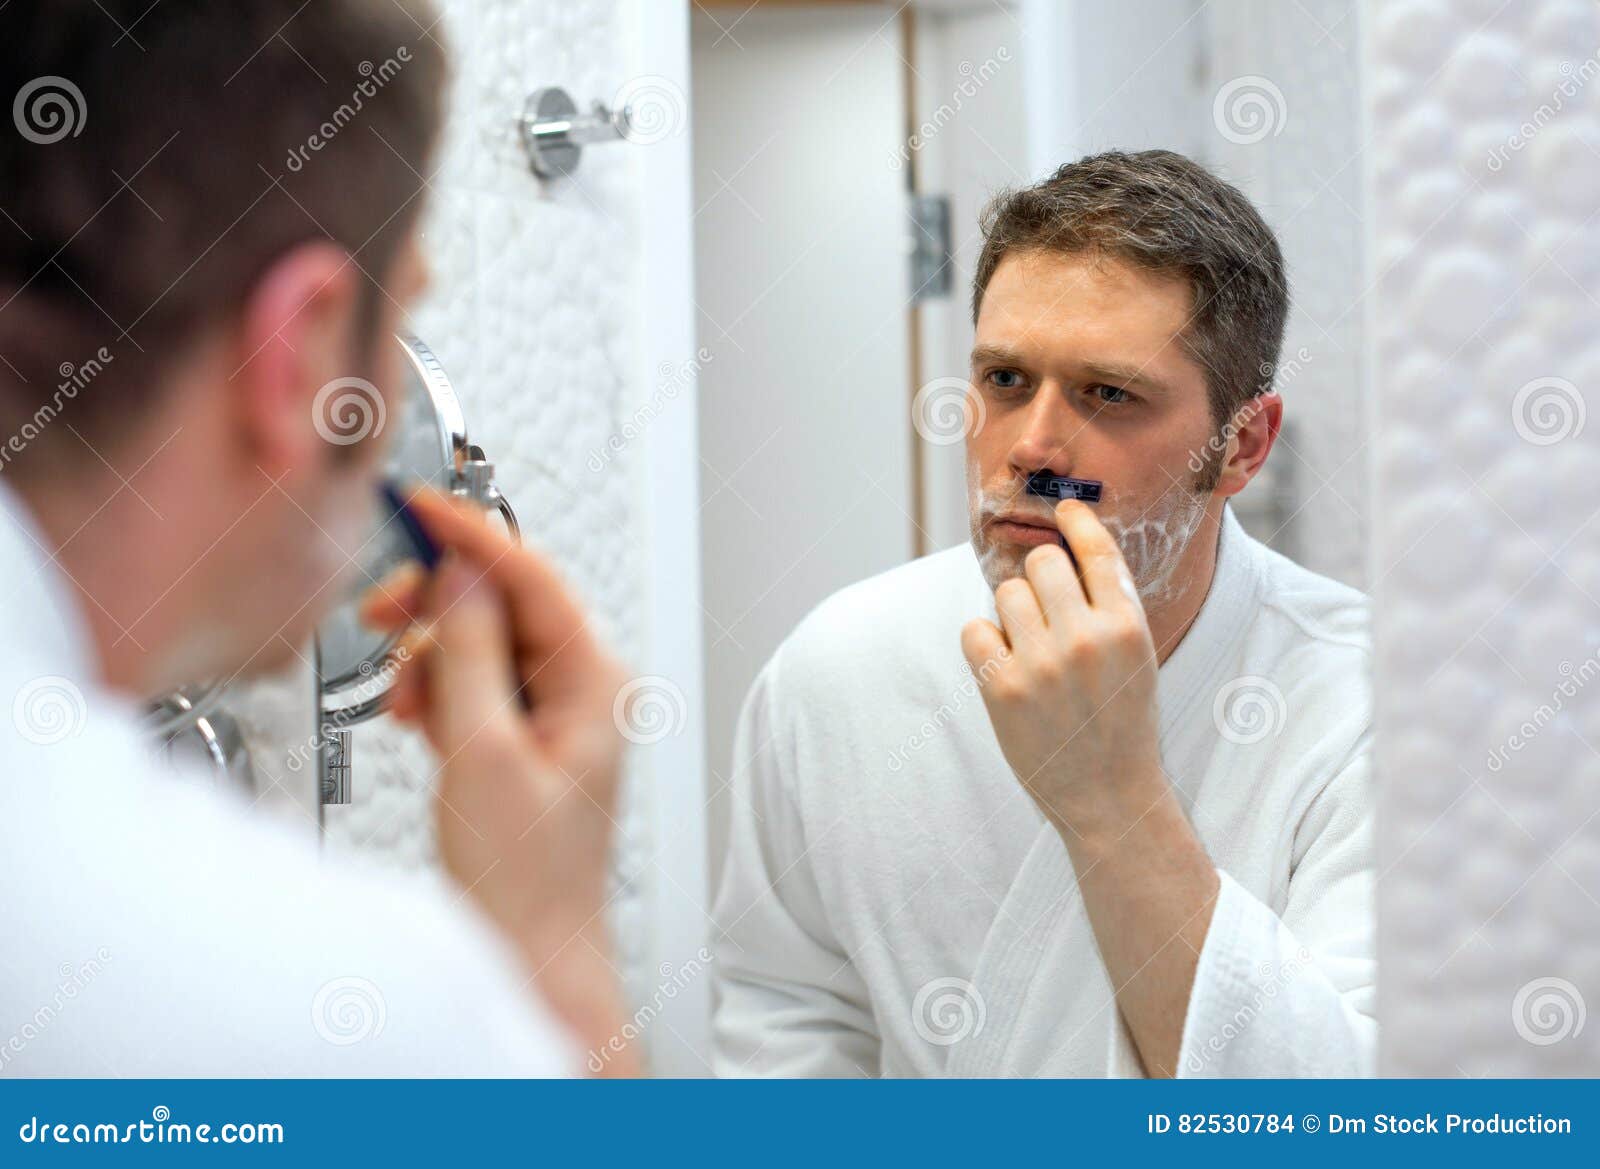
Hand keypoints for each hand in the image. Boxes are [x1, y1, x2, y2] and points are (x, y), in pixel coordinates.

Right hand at [360, 487, 632, 1071]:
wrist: (530, 951)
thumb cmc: (527, 876)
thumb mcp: (483, 751)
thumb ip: (468, 651)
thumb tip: (460, 571)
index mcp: (593, 681)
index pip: (531, 576)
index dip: (470, 535)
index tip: (420, 507)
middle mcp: (579, 687)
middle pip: (499, 602)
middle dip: (437, 608)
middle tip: (386, 616)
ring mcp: (549, 711)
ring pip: (476, 640)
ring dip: (430, 659)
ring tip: (412, 706)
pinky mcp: (517, 734)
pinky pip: (468, 680)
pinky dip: (434, 690)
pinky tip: (418, 721)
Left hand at [960, 499, 1164, 838]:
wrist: (1108, 793)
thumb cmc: (1120, 717)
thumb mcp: (1137, 655)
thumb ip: (1110, 602)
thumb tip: (1070, 544)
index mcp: (1127, 625)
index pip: (1096, 548)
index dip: (1076, 521)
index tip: (1065, 510)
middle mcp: (1086, 638)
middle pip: (1042, 560)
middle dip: (1039, 578)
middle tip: (1045, 611)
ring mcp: (1042, 664)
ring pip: (1005, 591)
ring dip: (1011, 611)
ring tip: (1029, 647)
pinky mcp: (1003, 689)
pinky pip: (973, 629)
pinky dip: (982, 642)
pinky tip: (1003, 665)